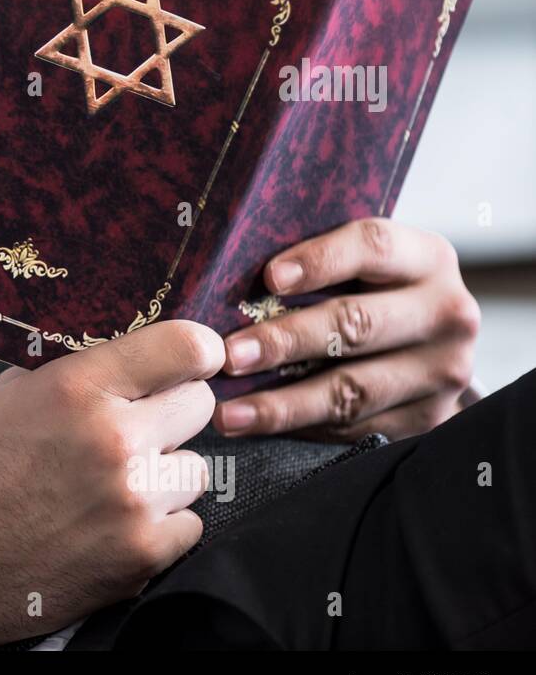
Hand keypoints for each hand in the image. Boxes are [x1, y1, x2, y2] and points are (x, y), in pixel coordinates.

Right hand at [0, 320, 223, 648]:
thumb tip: (132, 346)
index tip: (195, 361)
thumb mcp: (15, 395)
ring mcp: (134, 498)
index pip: (186, 345)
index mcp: (79, 387)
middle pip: (201, 404)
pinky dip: (161, 527)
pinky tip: (119, 526)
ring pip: (197, 468)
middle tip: (140, 431)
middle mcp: (114, 437)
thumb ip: (76, 368)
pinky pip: (190, 523)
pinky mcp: (145, 552)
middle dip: (172, 414)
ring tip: (118, 488)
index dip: (199, 351)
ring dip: (166, 477)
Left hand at [215, 218, 479, 441]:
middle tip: (229, 356)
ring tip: (228, 412)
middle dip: (285, 341)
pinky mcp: (427, 418)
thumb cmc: (371, 292)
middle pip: (356, 324)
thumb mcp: (361, 265)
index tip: (269, 278)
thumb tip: (229, 274)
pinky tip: (259, 428)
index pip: (373, 246)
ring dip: (282, 404)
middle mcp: (445, 313)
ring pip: (352, 390)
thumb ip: (314, 262)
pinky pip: (354, 427)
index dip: (320, 260)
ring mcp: (442, 371)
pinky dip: (300, 428)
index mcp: (426, 258)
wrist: (430, 347)